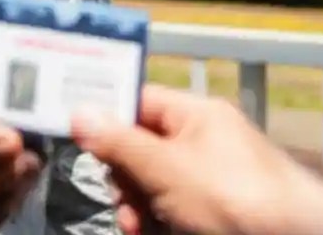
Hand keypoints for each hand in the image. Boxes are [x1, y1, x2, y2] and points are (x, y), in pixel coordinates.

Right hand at [71, 85, 322, 234]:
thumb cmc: (241, 199)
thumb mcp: (165, 168)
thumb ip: (119, 142)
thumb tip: (81, 114)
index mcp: (197, 116)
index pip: (139, 102)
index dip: (108, 120)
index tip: (83, 140)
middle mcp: (205, 142)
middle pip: (141, 150)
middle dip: (125, 180)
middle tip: (126, 200)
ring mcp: (212, 179)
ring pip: (155, 186)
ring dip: (139, 209)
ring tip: (140, 228)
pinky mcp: (216, 211)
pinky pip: (174, 210)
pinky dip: (161, 224)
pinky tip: (157, 233)